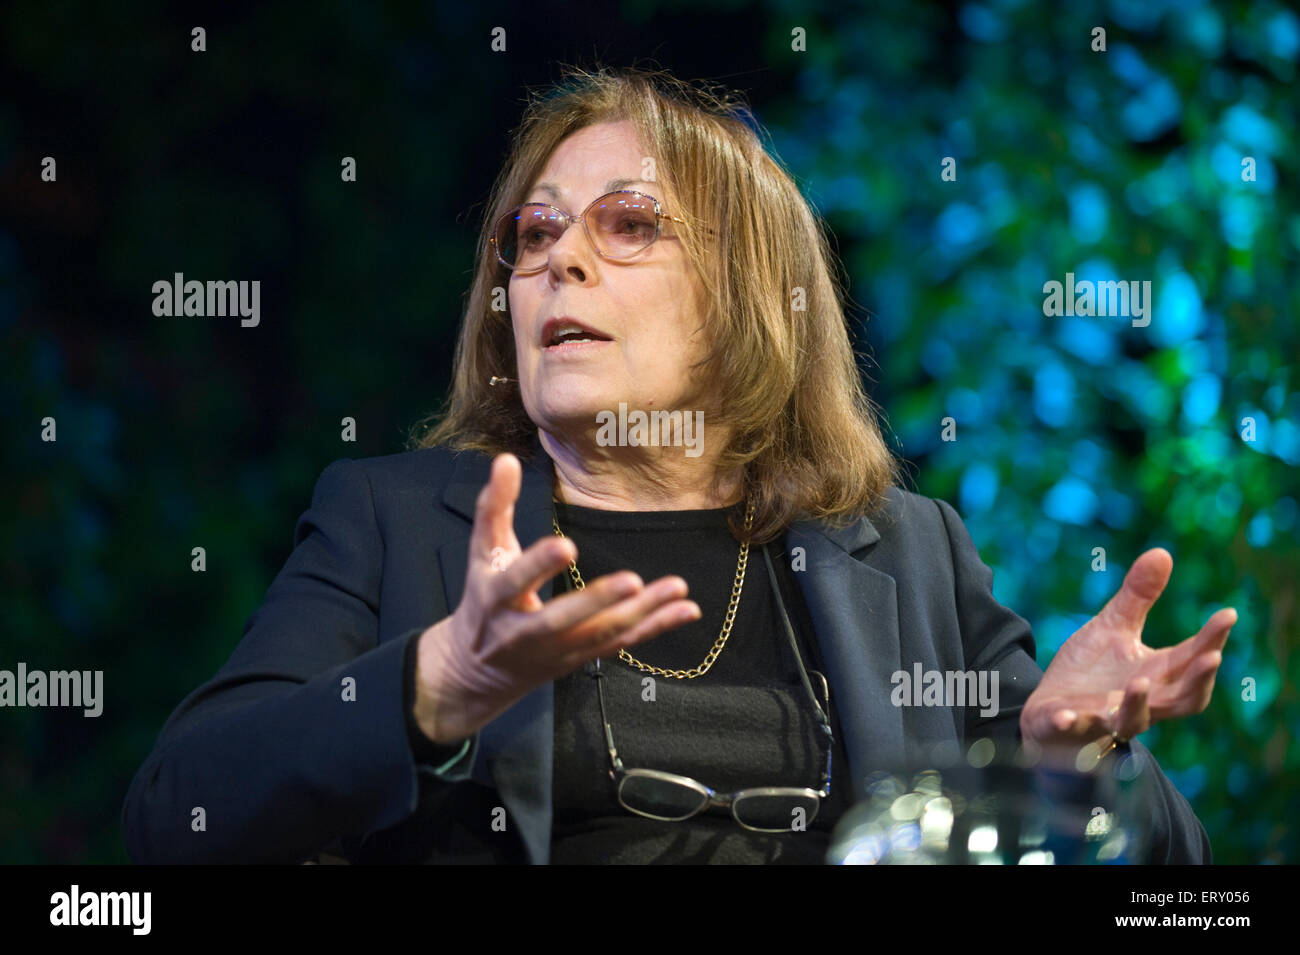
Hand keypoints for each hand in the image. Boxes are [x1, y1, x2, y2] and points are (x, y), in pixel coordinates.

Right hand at [413, 453, 700, 742]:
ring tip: (676, 588)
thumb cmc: (484, 599)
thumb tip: (505, 459)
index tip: (567, 545)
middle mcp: (526, 632)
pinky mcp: (582, 658)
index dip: (540, 565)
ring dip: (643, 613)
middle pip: (563, 619)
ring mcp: (558, 650)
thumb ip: (494, 506)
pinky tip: (687, 610)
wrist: (481, 670)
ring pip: (602, 634)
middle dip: (598, 601)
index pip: (518, 580)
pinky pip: (624, 644)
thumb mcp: (482, 552)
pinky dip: (657, 627)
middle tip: (633, 580)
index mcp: (497, 599)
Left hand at [1019, 548, 1235, 758]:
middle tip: (1211, 657)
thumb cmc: (1092, 672)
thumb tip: (1162, 552)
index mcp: (1154, 674)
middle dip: (1196, 680)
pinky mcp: (1068, 726)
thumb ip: (1138, 597)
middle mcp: (1139, 702)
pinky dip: (1070, 722)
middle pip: (1180, 699)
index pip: (1191, 659)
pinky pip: (1072, 729)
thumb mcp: (1113, 629)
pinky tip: (1065, 715)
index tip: (1228, 614)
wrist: (1052, 710)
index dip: (1211, 640)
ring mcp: (1104, 718)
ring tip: (1139, 683)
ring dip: (1137, 705)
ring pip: (1131, 723)